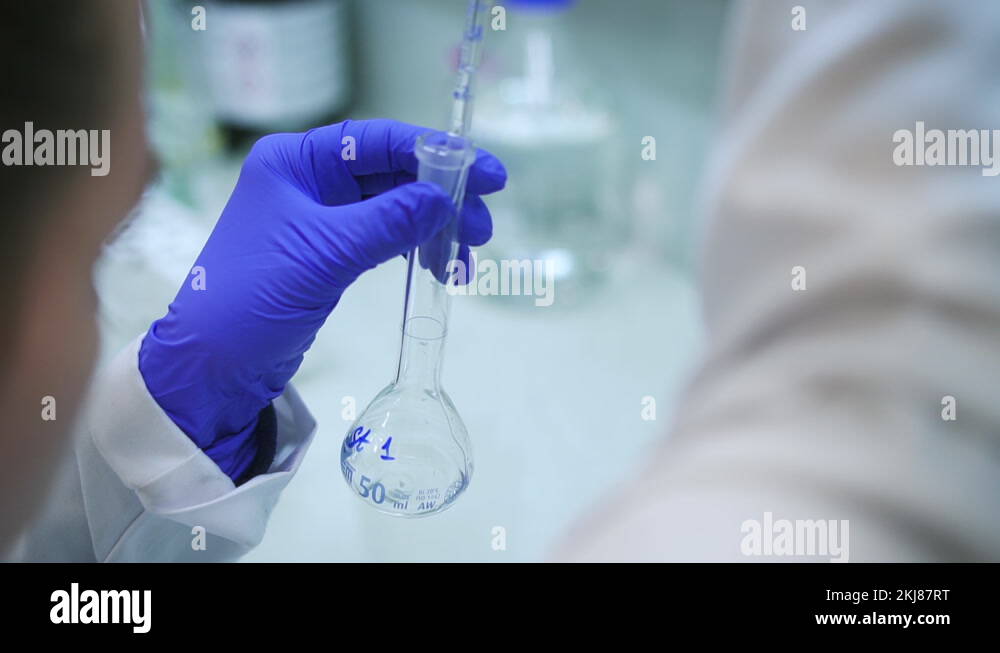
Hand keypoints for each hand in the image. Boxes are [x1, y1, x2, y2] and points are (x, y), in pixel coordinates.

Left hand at [138, 119, 505, 480]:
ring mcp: (318, 218)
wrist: (214, 365)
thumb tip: (445, 198)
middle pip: (392, 174)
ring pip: (393, 208)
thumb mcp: (326, 254)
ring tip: (465, 260)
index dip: (436, 153)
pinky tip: (440, 266)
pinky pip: (384, 238)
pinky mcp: (328, 253)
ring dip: (433, 228)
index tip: (487, 174)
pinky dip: (414, 248)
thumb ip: (390, 221)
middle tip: (482, 228)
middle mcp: (307, 181)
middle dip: (441, 199)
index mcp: (295, 161)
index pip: (377, 142)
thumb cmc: (255, 297)